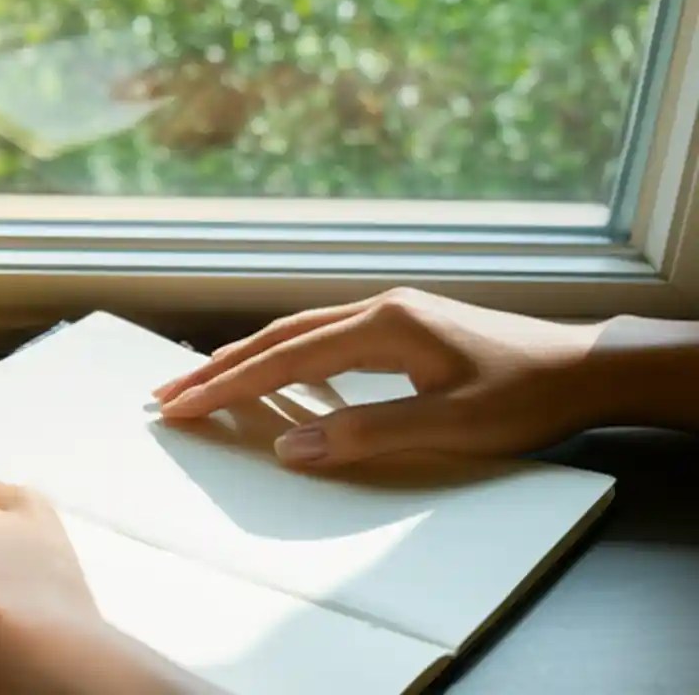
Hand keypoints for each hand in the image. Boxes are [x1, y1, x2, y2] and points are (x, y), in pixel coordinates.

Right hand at [155, 288, 608, 467]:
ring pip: (298, 332)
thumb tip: (288, 448)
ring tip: (202, 380)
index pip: (285, 361)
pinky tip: (277, 372)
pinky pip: (324, 338)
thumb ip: (366, 433)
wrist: (589, 366)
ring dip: (248, 357)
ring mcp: (391, 313)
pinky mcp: (404, 326)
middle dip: (219, 367)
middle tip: (166, 393)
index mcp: (383, 325)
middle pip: (279, 337)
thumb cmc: (527, 395)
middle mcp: (378, 309)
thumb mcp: (450, 424)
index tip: (181, 407)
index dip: (228, 386)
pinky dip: (284, 355)